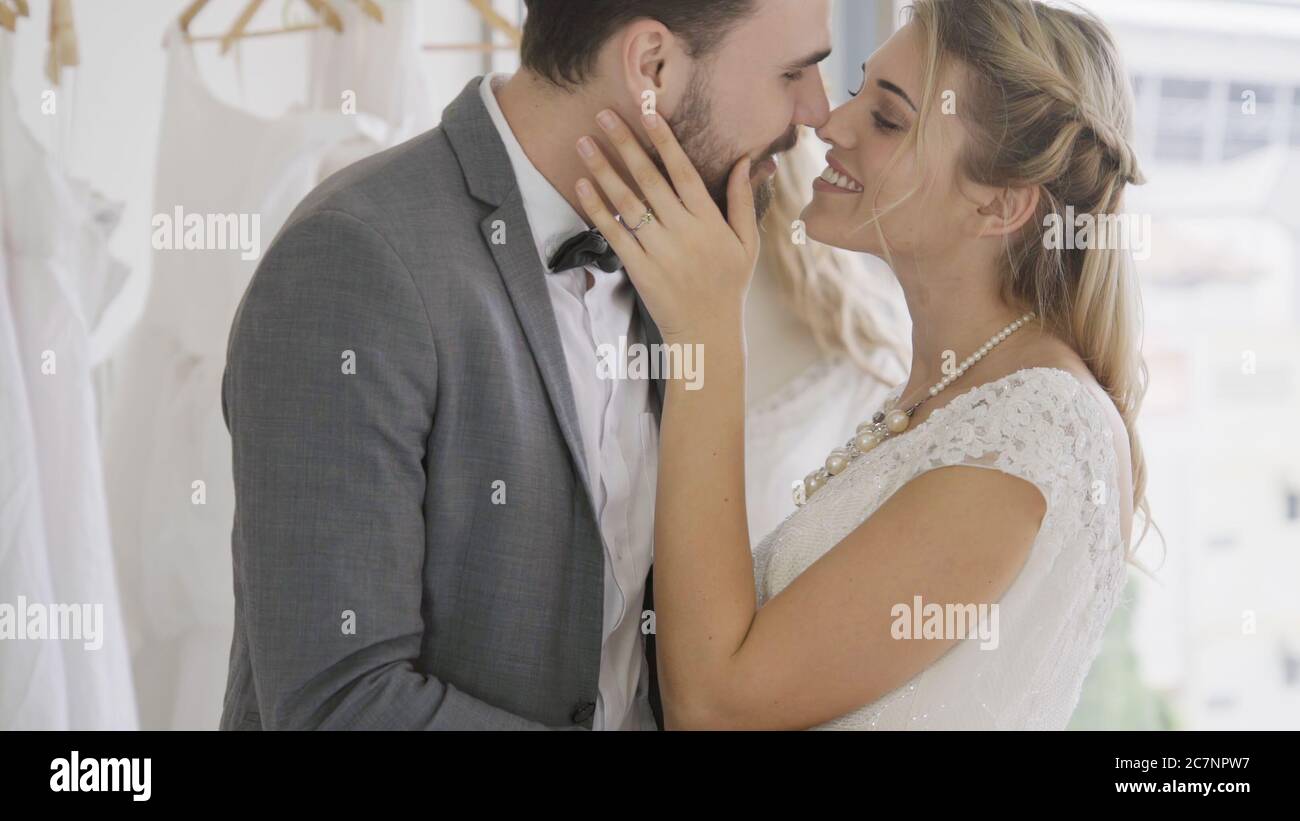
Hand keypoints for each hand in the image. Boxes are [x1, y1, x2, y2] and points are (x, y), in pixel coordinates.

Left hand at [574, 108, 758, 343]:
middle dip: (625, 143)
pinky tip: (582, 186)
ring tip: (584, 143)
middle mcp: (684, 231)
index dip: (665, 140)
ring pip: (627, 202)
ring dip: (604, 170)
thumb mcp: (746, 243)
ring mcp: (660, 250)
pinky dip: (597, 209)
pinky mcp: (640, 269)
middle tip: (603, 114)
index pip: (684, 171)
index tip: (648, 111)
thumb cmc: (728, 285)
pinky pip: (614, 233)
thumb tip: (745, 160)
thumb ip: (742, 200)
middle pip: (650, 179)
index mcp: (709, 220)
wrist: (707, 333)